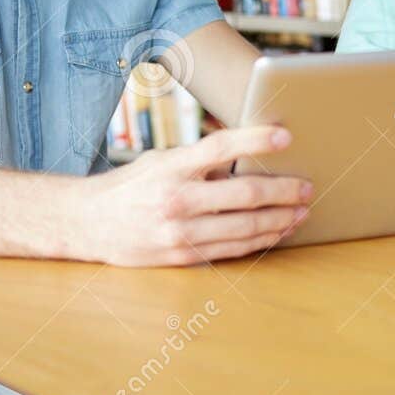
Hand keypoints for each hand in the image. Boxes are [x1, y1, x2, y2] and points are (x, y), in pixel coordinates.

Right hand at [87, 125, 312, 266]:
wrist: (88, 223)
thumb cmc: (130, 185)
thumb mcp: (159, 160)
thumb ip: (198, 161)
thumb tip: (247, 156)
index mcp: (170, 166)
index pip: (219, 148)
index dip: (254, 140)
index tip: (285, 136)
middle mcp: (176, 199)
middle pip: (243, 194)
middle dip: (283, 190)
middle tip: (307, 186)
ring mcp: (180, 232)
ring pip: (244, 227)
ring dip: (280, 219)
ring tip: (301, 211)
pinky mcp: (182, 257)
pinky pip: (232, 249)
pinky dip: (260, 240)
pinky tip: (278, 231)